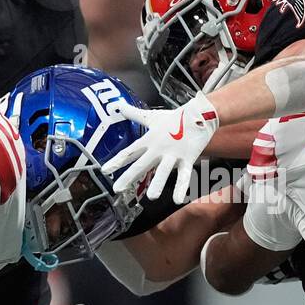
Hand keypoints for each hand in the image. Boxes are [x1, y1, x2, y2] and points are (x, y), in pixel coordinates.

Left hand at [103, 92, 219, 202]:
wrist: (199, 113)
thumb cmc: (174, 117)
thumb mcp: (152, 116)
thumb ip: (134, 114)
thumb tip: (118, 105)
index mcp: (149, 140)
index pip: (129, 152)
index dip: (117, 161)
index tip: (105, 170)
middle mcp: (158, 148)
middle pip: (141, 164)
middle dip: (129, 176)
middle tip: (117, 189)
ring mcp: (173, 154)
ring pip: (164, 171)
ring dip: (158, 183)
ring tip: (152, 197)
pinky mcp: (188, 158)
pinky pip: (184, 175)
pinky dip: (181, 187)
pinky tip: (177, 200)